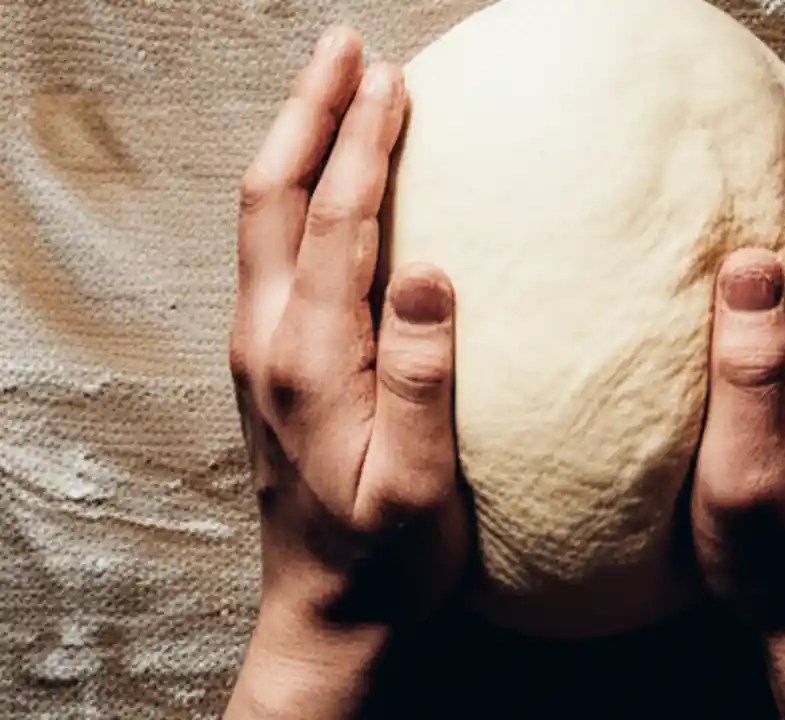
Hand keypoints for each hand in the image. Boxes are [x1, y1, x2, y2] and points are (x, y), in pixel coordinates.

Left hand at [225, 27, 467, 718]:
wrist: (326, 613)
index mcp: (310, 360)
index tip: (393, 83)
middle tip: (345, 47)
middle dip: (309, 113)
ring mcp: (260, 349)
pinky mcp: (270, 362)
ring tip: (335, 87)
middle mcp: (269, 341)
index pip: (335, 224)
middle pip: (273, 197)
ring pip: (263, 217)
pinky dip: (298, 191)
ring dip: (297, 142)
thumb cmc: (386, 557)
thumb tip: (430, 276)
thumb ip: (421, 383)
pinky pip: (272, 249)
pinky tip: (327, 178)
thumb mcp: (417, 487)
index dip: (362, 147)